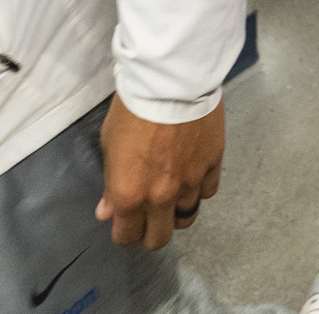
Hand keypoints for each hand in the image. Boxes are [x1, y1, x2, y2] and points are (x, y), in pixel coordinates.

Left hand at [96, 95, 224, 250]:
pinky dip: (198, 189)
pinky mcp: (212, 165)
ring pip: (186, 218)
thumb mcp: (109, 144)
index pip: (127, 236)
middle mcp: (161, 197)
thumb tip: (107, 210)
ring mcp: (190, 183)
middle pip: (159, 238)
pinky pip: (207, 192)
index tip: (123, 222)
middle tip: (147, 217)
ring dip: (175, 212)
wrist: (169, 80)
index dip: (123, 231)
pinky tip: (191, 174)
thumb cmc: (132, 108)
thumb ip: (111, 183)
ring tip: (170, 196)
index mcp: (129, 194)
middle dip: (149, 233)